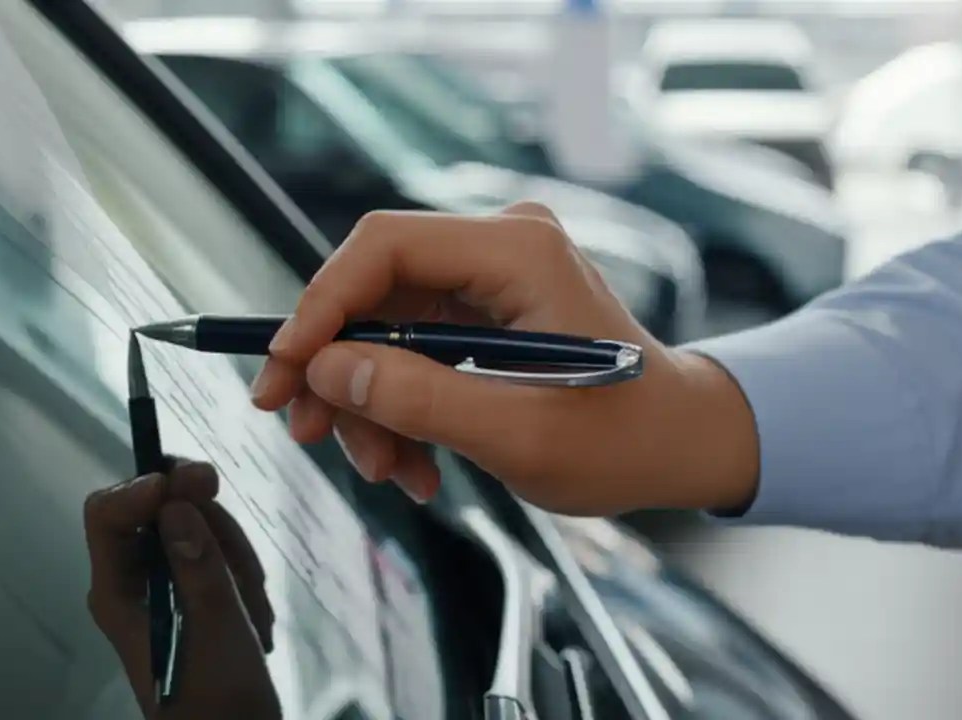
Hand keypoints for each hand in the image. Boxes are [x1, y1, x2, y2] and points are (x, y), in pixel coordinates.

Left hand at [84, 461, 280, 718]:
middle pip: (162, 511)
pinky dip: (243, 578)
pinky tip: (254, 618)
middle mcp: (132, 581)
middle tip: (247, 571)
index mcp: (117, 589)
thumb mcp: (214, 625)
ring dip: (236, 560)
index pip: (107, 513)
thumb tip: (176, 502)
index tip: (197, 481)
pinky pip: (219, 556)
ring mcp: (164, 585)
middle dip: (214, 531)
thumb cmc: (216, 695)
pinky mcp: (193, 592)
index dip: (145, 486)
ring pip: (199, 531)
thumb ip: (197, 561)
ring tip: (253, 611)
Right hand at [250, 202, 757, 514]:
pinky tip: (414, 463)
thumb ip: (416, 399)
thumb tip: (324, 369)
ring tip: (387, 471)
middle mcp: (501, 245)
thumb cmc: (622, 440)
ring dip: (370, 403)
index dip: (320, 306)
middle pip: (375, 289)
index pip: (383, 247)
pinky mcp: (486, 309)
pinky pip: (413, 347)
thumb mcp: (516, 434)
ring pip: (385, 327)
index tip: (281, 371)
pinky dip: (401, 405)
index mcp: (518, 251)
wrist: (679, 444)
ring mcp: (493, 276)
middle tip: (306, 433)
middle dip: (337, 368)